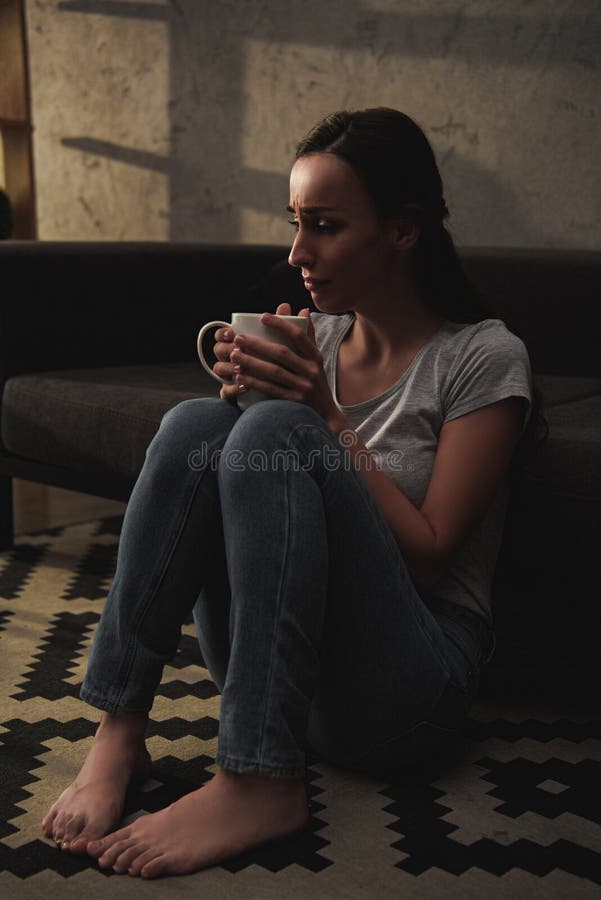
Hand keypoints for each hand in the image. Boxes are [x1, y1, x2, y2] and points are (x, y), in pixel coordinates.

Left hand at [222, 303, 340, 424]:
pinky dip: (254, 382)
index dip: (281, 324)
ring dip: (252, 363)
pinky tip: (240, 376)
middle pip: (282, 354)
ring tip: (235, 355)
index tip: (263, 316)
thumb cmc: (316, 382)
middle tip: (238, 338)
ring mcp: (303, 388)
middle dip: (258, 344)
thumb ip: (308, 336)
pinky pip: (270, 389)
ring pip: (273, 372)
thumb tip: (302, 311)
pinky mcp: (293, 402)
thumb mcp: (316, 360)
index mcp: (316, 357)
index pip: (299, 335)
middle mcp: (311, 371)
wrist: (325, 415)